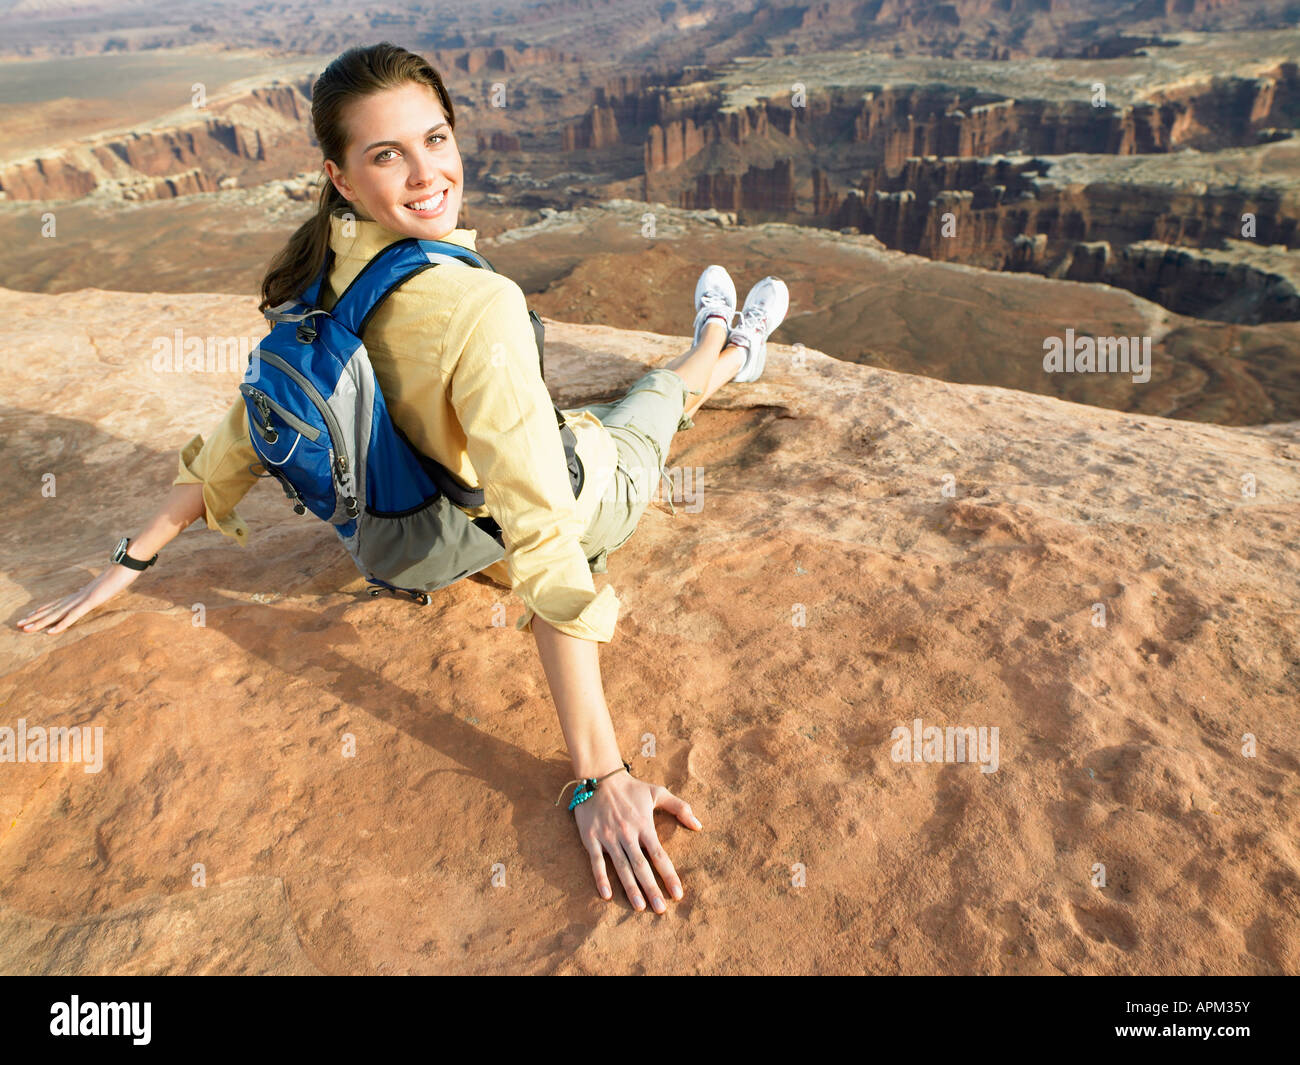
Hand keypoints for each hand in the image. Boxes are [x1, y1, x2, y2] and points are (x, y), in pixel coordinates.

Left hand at [16, 563, 142, 633]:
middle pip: (53, 608)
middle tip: (19, 624)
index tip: (31, 614)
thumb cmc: (122, 571)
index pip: (59, 602)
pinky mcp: (90, 601)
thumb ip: (97, 588)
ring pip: (57, 613)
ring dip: (41, 622)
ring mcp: (83, 598)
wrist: (128, 562)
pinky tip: (51, 632)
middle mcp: (79, 594)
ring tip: (25, 628)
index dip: (45, 608)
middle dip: (36, 618)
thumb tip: (90, 590)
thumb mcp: (108, 583)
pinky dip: (61, 624)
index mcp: (83, 592)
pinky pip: (73, 616)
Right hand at [573, 771, 701, 912]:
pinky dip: (601, 879)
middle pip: (642, 866)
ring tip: (640, 907)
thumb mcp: (657, 793)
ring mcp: (608, 837)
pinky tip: (607, 895)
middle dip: (652, 889)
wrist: (598, 776)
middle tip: (660, 909)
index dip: (669, 875)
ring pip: (621, 867)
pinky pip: (596, 862)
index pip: (660, 855)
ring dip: (631, 888)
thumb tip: (699, 825)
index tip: (678, 894)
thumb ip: (680, 807)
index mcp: (644, 825)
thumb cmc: (631, 787)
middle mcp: (627, 834)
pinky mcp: (591, 838)